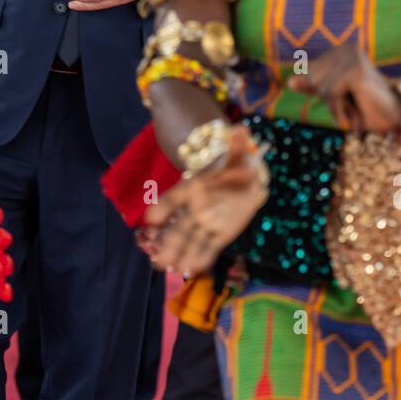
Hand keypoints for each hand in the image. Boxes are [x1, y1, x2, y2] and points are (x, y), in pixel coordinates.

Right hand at [140, 127, 267, 277]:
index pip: (176, 197)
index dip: (164, 208)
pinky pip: (209, 247)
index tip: (150, 219)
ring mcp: (208, 222)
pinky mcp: (221, 234)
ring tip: (168, 268)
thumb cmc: (237, 163)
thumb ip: (238, 144)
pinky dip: (201, 258)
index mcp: (196, 186)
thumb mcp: (239, 152)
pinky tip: (191, 269)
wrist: (249, 178)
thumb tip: (242, 130)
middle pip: (179, 226)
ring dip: (180, 254)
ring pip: (191, 240)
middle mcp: (197, 207)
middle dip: (168, 242)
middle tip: (155, 258)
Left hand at [286, 44, 400, 131]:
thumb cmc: (365, 107)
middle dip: (328, 99)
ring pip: (321, 87)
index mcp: (341, 50)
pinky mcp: (356, 71)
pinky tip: (350, 117)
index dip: (322, 94)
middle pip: (314, 78)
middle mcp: (347, 49)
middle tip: (351, 106)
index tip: (345, 99)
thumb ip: (313, 87)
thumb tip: (289, 82)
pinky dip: (337, 110)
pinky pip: (330, 93)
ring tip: (352, 111)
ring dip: (334, 106)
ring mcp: (353, 58)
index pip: (311, 74)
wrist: (393, 120)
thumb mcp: (335, 96)